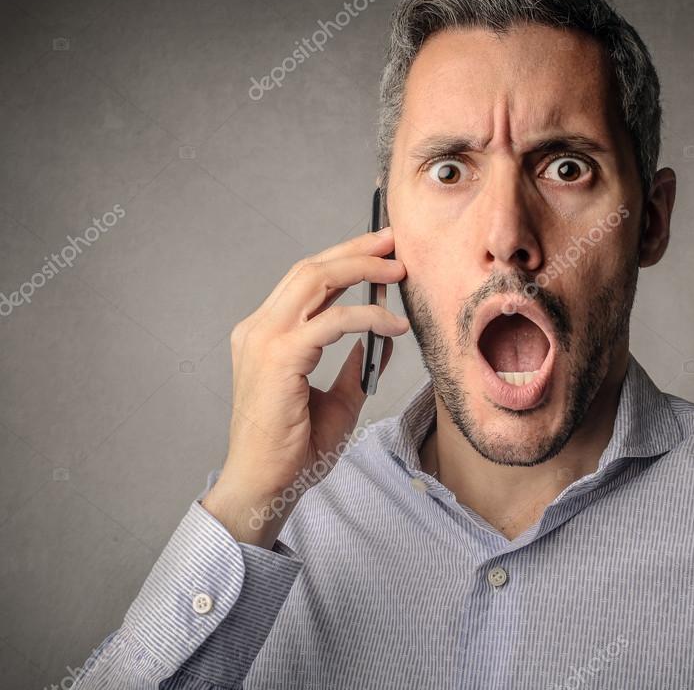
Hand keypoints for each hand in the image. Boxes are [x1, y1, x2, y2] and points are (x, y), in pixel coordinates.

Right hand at [201, 227, 408, 546]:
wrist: (267, 485)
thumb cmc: (294, 448)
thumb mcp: (336, 401)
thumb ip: (354, 368)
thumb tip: (380, 339)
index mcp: (266, 335)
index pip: (306, 279)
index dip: (344, 257)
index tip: (380, 249)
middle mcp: (259, 329)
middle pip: (310, 268)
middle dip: (356, 249)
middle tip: (394, 242)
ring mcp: (264, 340)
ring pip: (317, 280)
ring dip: (362, 269)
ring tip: (398, 271)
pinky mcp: (278, 358)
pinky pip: (332, 322)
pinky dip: (367, 317)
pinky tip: (393, 326)